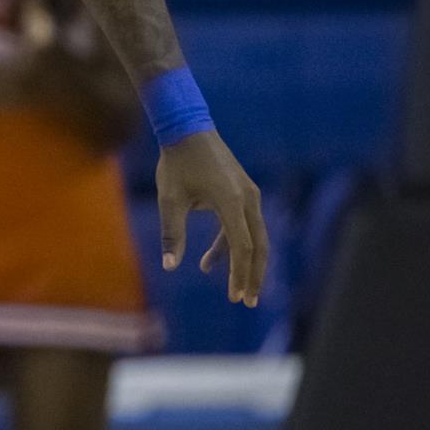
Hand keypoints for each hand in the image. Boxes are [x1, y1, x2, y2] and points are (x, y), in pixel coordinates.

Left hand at [156, 130, 268, 305]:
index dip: (241, 274)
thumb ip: (172, 234)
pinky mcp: (244, 192)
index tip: (237, 297)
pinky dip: (231, 244)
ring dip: (243, 262)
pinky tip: (210, 262)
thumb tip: (169, 266)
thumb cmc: (176, 164)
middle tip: (247, 300)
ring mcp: (249, 194)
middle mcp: (247, 198)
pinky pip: (244, 225)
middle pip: (259, 245)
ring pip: (255, 236)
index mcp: (231, 201)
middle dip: (254, 275)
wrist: (186, 129)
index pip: (242, 246)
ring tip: (232, 288)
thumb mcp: (170, 200)